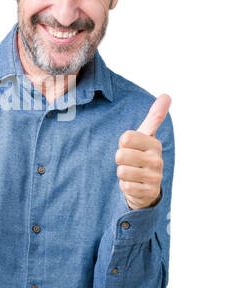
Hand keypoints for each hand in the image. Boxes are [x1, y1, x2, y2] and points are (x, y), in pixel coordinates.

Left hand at [116, 94, 169, 210]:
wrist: (147, 185)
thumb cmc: (142, 156)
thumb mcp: (146, 137)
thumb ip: (154, 117)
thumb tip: (167, 95)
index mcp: (154, 144)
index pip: (126, 138)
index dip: (122, 144)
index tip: (130, 147)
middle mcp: (157, 159)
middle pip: (120, 155)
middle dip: (120, 160)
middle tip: (129, 162)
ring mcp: (154, 176)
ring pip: (122, 171)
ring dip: (122, 173)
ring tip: (132, 173)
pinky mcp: (149, 192)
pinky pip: (125, 186)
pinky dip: (125, 186)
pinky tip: (134, 184)